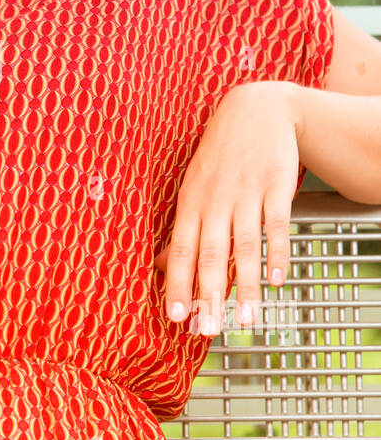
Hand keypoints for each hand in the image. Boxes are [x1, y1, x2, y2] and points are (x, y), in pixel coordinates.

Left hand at [153, 81, 302, 334]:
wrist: (256, 109)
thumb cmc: (219, 157)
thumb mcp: (192, 188)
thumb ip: (182, 230)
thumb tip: (160, 268)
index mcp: (191, 203)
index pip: (181, 251)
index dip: (178, 284)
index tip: (176, 318)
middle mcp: (215, 200)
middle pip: (211, 254)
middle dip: (209, 295)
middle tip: (208, 331)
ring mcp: (247, 192)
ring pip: (244, 246)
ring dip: (247, 286)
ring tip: (248, 321)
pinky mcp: (276, 185)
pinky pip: (276, 224)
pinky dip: (277, 253)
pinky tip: (278, 281)